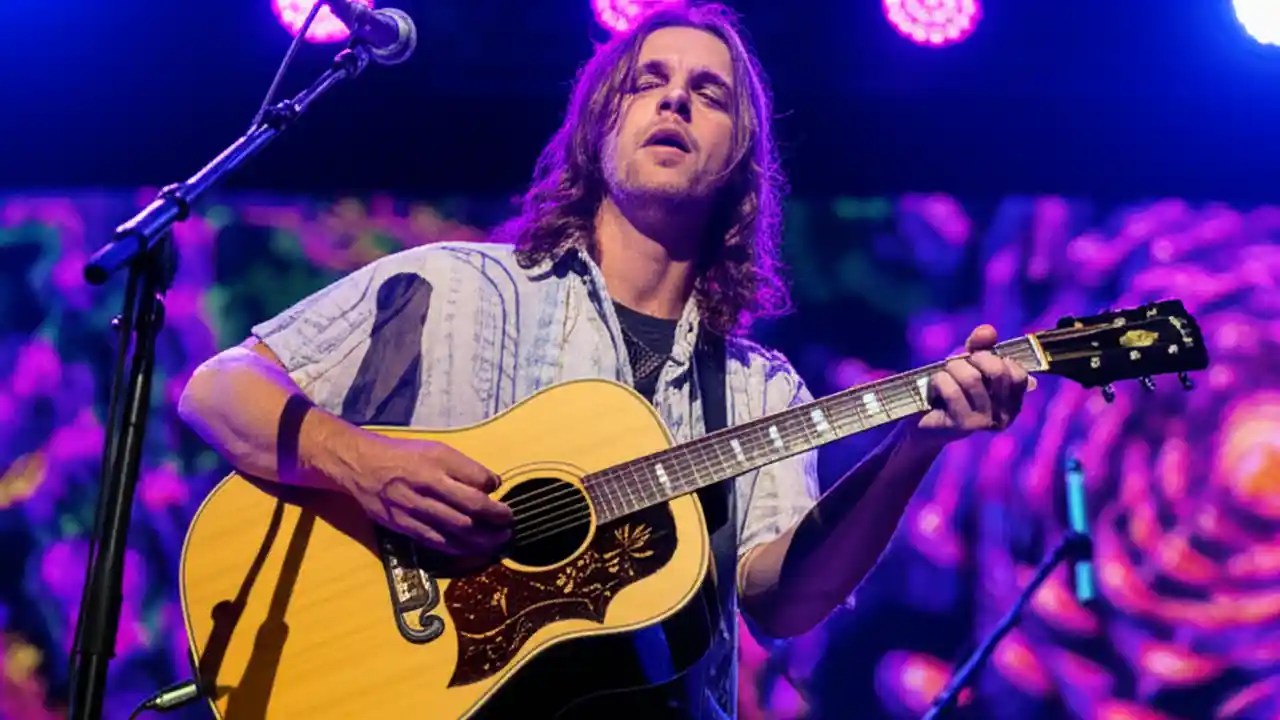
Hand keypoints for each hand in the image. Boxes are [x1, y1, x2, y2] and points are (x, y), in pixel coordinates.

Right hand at [341, 433, 513, 556]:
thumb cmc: (404, 456)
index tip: (500, 493)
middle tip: (510, 524)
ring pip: (458, 529)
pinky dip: (460, 548)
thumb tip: (493, 483)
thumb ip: (464, 467)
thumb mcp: (436, 449)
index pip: (476, 479)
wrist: (362, 467)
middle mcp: (427, 485)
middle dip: (496, 518)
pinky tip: (474, 549)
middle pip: (471, 507)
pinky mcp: (405, 526)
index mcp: (437, 461)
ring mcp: (415, 508)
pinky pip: (438, 542)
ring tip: (500, 541)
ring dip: (484, 538)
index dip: (493, 489)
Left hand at [908, 324, 1032, 448]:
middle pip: (997, 371)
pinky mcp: (963, 425)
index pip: (1017, 372)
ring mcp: (985, 422)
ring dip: (952, 369)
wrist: (923, 421)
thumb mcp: (968, 363)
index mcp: (1013, 402)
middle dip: (972, 359)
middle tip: (956, 364)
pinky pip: (952, 390)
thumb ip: (980, 345)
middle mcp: (1005, 415)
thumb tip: (988, 330)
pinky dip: (939, 381)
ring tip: (944, 375)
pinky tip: (935, 389)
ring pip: (971, 378)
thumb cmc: (951, 388)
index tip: (976, 360)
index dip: (994, 357)